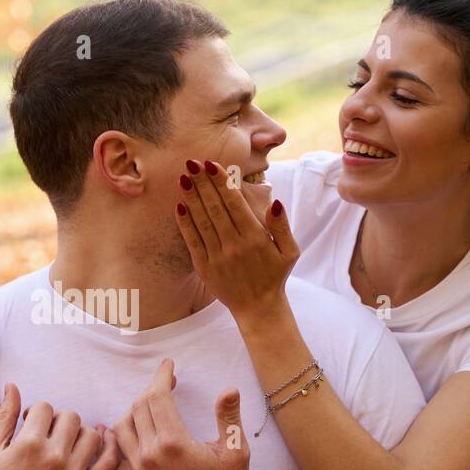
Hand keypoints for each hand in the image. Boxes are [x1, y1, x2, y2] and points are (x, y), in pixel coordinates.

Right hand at [0, 383, 120, 469]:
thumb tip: (12, 386)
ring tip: (70, 442)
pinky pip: (108, 462)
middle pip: (71, 417)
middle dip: (60, 421)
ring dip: (82, 433)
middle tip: (51, 434)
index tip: (33, 425)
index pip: (46, 407)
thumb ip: (4, 416)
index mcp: (28, 444)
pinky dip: (110, 447)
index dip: (38, 413)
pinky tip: (103, 441)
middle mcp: (53, 457)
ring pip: (92, 435)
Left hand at [112, 359, 253, 469]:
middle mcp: (150, 455)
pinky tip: (120, 431)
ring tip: (151, 406)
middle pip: (138, 407)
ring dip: (134, 411)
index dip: (161, 376)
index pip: (157, 397)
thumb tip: (230, 389)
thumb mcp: (235, 450)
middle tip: (166, 384)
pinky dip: (113, 441)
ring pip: (121, 427)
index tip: (168, 366)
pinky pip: (112, 457)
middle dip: (151, 390)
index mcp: (174, 442)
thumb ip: (229, 416)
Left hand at [177, 159, 299, 323]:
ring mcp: (217, 257)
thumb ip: (282, 226)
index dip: (221, 182)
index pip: (234, 203)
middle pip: (215, 208)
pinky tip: (179, 206)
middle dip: (203, 183)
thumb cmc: (275, 275)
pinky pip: (192, 242)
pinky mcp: (205, 268)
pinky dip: (185, 223)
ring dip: (191, 198)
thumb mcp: (290, 251)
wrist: (258, 308)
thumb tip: (275, 202)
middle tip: (192, 162)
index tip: (211, 163)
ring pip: (202, 222)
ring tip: (183, 178)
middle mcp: (234, 246)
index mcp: (255, 238)